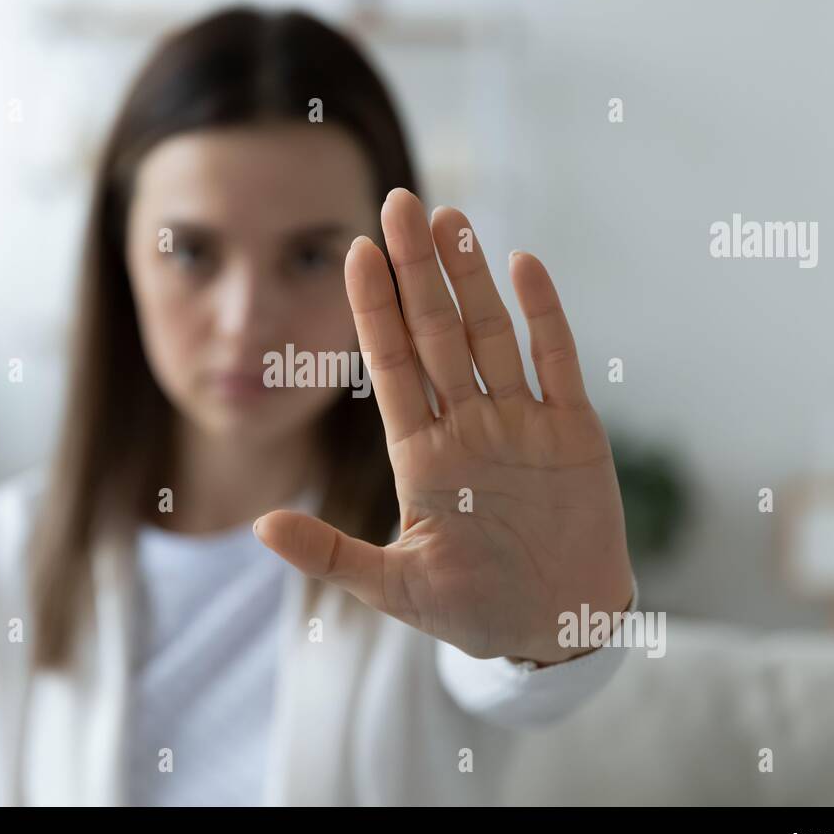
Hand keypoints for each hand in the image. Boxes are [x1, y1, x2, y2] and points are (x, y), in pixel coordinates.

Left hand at [253, 189, 633, 664]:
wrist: (556, 630)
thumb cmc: (473, 611)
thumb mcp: (395, 589)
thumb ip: (331, 554)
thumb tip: (260, 525)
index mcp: (422, 456)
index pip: (392, 365)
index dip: (375, 309)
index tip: (355, 251)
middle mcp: (467, 425)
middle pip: (436, 333)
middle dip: (417, 270)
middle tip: (399, 203)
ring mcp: (520, 422)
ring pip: (491, 334)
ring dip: (472, 277)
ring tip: (451, 218)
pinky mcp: (573, 431)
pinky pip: (557, 361)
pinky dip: (544, 314)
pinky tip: (524, 264)